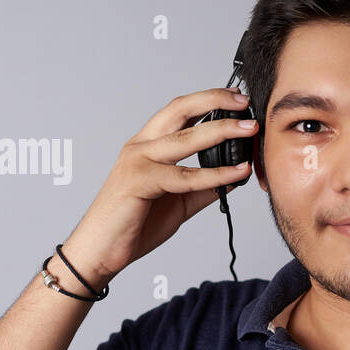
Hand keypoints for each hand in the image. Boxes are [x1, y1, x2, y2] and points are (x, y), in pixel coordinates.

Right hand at [61, 88, 257, 283]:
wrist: (101, 250)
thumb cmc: (134, 224)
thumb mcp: (179, 201)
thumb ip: (203, 186)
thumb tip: (234, 176)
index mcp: (147, 145)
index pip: (180, 111)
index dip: (209, 100)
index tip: (237, 99)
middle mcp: (141, 146)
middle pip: (180, 109)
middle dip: (215, 100)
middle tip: (245, 102)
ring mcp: (138, 161)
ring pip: (186, 138)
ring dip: (222, 130)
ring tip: (249, 129)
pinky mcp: (139, 181)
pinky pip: (185, 175)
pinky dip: (216, 173)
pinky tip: (237, 172)